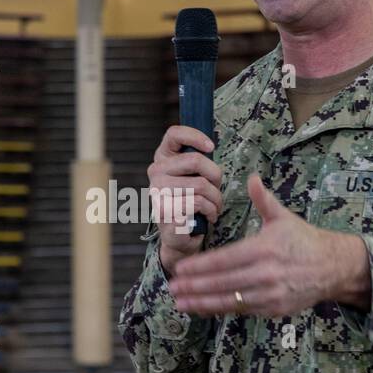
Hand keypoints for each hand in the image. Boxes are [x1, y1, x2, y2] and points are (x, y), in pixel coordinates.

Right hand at [146, 125, 222, 273]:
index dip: (196, 136)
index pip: (174, 134)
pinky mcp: (165, 212)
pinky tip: (209, 217)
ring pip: (201, 185)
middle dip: (215, 176)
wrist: (179, 238)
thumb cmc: (189, 204)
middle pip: (196, 160)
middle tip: (217, 189)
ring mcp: (158, 193)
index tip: (211, 147)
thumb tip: (210, 146)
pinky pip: (199, 203)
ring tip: (215, 206)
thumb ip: (196, 161)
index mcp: (161, 159)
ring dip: (216, 199)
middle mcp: (155, 173)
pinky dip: (211, 211)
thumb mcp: (191, 178)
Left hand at [168, 175, 370, 315]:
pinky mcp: (274, 309)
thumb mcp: (283, 217)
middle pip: (224, 283)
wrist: (333, 268)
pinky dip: (221, 310)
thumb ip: (263, 200)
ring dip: (203, 303)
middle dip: (195, 286)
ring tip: (180, 303)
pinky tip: (203, 308)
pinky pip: (243, 310)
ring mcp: (270, 295)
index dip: (201, 266)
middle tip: (172, 286)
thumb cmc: (304, 240)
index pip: (226, 259)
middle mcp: (266, 274)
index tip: (180, 268)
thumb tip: (252, 177)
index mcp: (265, 249)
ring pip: (231, 301)